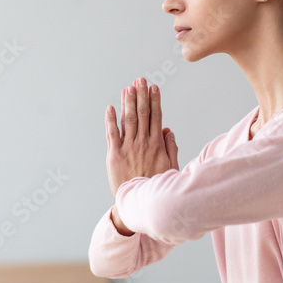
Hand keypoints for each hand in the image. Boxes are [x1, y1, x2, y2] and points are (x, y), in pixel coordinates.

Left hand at [105, 77, 179, 201]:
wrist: (140, 202)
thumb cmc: (157, 185)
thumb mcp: (171, 167)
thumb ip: (171, 148)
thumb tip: (168, 130)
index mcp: (157, 144)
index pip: (156, 117)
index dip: (154, 100)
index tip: (153, 87)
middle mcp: (143, 143)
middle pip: (143, 114)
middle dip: (141, 95)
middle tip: (140, 80)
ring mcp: (128, 148)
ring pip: (128, 120)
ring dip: (128, 102)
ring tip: (128, 88)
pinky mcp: (115, 155)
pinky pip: (112, 134)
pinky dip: (111, 120)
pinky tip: (110, 107)